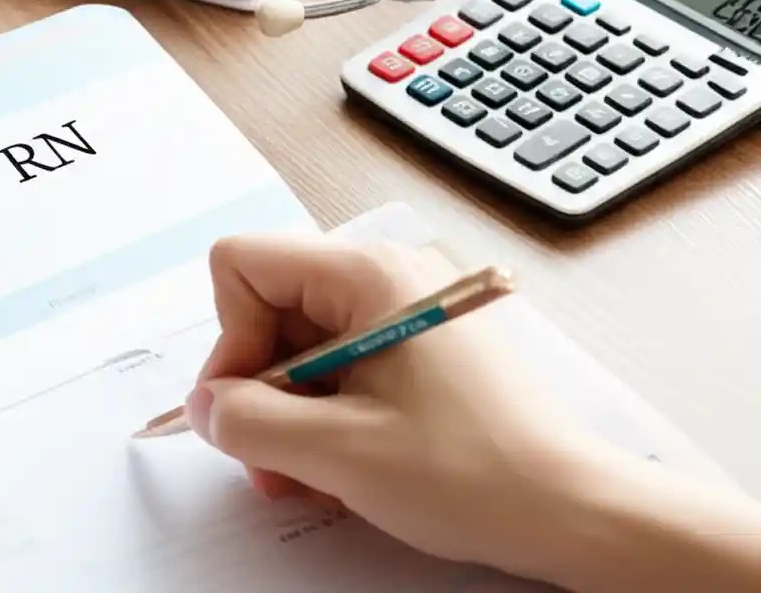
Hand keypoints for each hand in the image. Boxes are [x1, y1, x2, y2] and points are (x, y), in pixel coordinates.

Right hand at [184, 236, 644, 586]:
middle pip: (270, 308)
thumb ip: (249, 421)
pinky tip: (336, 466)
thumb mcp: (338, 452)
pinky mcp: (419, 350)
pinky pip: (341, 368)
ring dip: (288, 414)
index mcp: (369, 275)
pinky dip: (324, 416)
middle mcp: (387, 278)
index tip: (247, 407)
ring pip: (301, 346)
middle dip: (258, 389)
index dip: (229, 339)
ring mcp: (405, 313)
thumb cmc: (475, 474)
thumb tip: (204, 406)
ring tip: (307, 475)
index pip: (244, 265)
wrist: (573, 513)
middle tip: (271, 460)